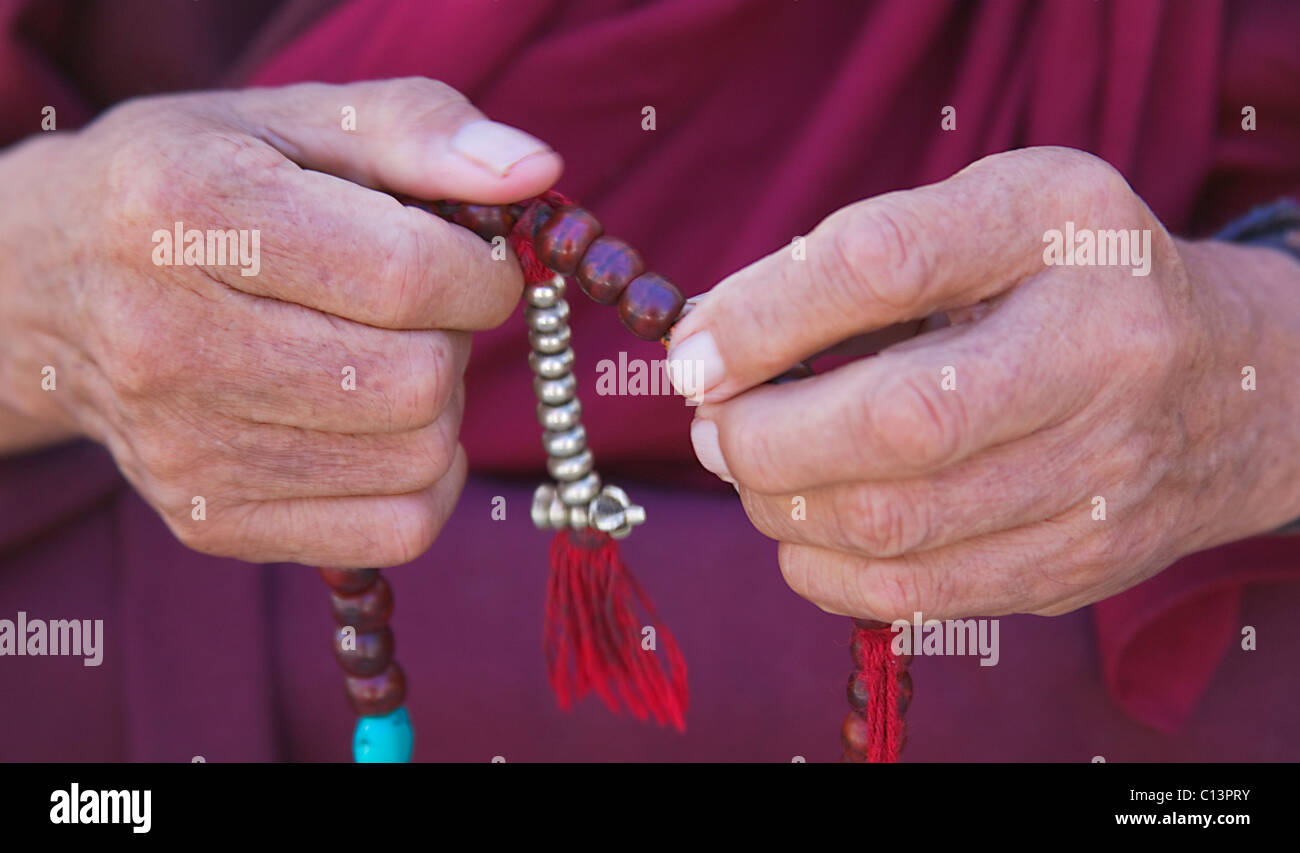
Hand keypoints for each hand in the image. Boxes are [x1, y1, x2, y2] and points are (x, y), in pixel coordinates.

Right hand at [0, 78, 561, 566]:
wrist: (53, 284)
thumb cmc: (199, 185)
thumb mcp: (299, 120)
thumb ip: (424, 131)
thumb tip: (537, 174)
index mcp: (194, 210)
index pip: (405, 274)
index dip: (483, 272)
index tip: (478, 260)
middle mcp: (172, 342)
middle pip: (418, 380)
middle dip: (456, 338)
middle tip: (420, 310)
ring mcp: (185, 448)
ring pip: (418, 459)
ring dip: (440, 406)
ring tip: (387, 357)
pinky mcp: (209, 521)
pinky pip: (396, 530)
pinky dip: (424, 478)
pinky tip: (382, 426)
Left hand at [667, 147, 1299, 619]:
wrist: (1227, 386)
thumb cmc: (1064, 283)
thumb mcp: (982, 217)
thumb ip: (845, 261)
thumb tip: (703, 346)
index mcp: (1058, 225)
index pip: (888, 261)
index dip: (764, 316)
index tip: (693, 354)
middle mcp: (1099, 348)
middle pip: (898, 420)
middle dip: (762, 438)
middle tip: (714, 426)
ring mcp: (1100, 471)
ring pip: (893, 523)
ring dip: (780, 505)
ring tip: (755, 470)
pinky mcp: (1078, 563)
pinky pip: (914, 593)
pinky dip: (822, 569)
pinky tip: (805, 529)